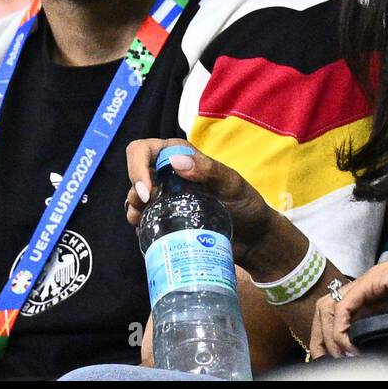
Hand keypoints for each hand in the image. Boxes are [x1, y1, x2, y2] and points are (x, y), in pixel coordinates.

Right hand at [124, 138, 275, 262]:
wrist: (253, 238)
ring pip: (136, 196)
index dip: (137, 167)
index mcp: (181, 155)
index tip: (147, 192)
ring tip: (142, 221)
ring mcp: (167, 197)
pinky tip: (147, 231)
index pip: (144, 149)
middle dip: (135, 189)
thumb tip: (175, 161)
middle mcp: (170, 173)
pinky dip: (140, 223)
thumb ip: (209, 170)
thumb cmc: (246, 205)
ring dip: (134, 207)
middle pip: (136, 172)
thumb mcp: (231, 184)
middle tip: (147, 206)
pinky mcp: (167, 218)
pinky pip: (144, 217)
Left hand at [309, 229, 387, 358]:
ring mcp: (371, 284)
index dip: (336, 344)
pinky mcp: (375, 281)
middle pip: (327, 314)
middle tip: (329, 366)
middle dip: (323, 343)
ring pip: (329, 310)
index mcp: (383, 301)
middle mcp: (371, 291)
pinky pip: (344, 307)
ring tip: (339, 361)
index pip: (343, 320)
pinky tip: (351, 349)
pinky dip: (341, 329)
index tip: (341, 367)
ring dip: (328, 338)